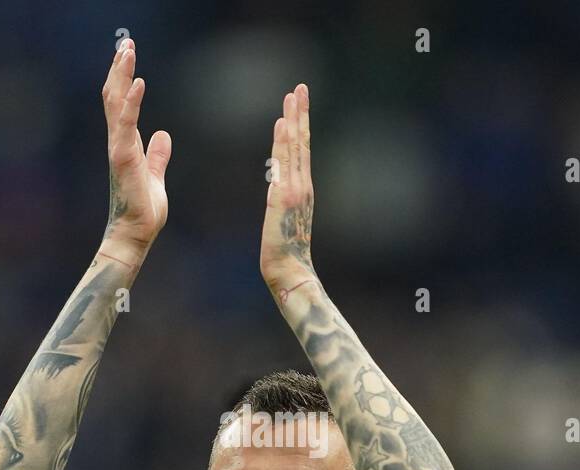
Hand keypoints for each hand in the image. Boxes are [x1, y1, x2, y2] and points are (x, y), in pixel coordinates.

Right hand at [100, 39, 170, 262]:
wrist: (136, 233)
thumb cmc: (143, 210)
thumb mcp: (155, 176)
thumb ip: (157, 155)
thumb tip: (163, 135)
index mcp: (125, 144)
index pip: (121, 104)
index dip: (123, 79)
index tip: (127, 55)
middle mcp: (118, 142)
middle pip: (114, 97)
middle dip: (119, 69)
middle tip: (127, 43)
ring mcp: (118, 148)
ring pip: (116, 104)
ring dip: (121, 76)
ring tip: (127, 50)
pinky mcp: (123, 158)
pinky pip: (126, 124)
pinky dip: (131, 102)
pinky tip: (137, 82)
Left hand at [260, 83, 316, 296]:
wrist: (290, 273)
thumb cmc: (285, 254)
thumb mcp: (282, 222)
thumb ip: (281, 202)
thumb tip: (276, 189)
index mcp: (303, 191)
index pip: (302, 152)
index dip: (301, 126)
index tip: (299, 103)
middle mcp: (303, 186)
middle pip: (303, 142)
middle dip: (302, 113)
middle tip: (300, 87)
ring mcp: (296, 190)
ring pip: (296, 148)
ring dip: (294, 119)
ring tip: (293, 95)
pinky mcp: (285, 198)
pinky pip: (285, 164)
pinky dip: (285, 142)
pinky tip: (283, 123)